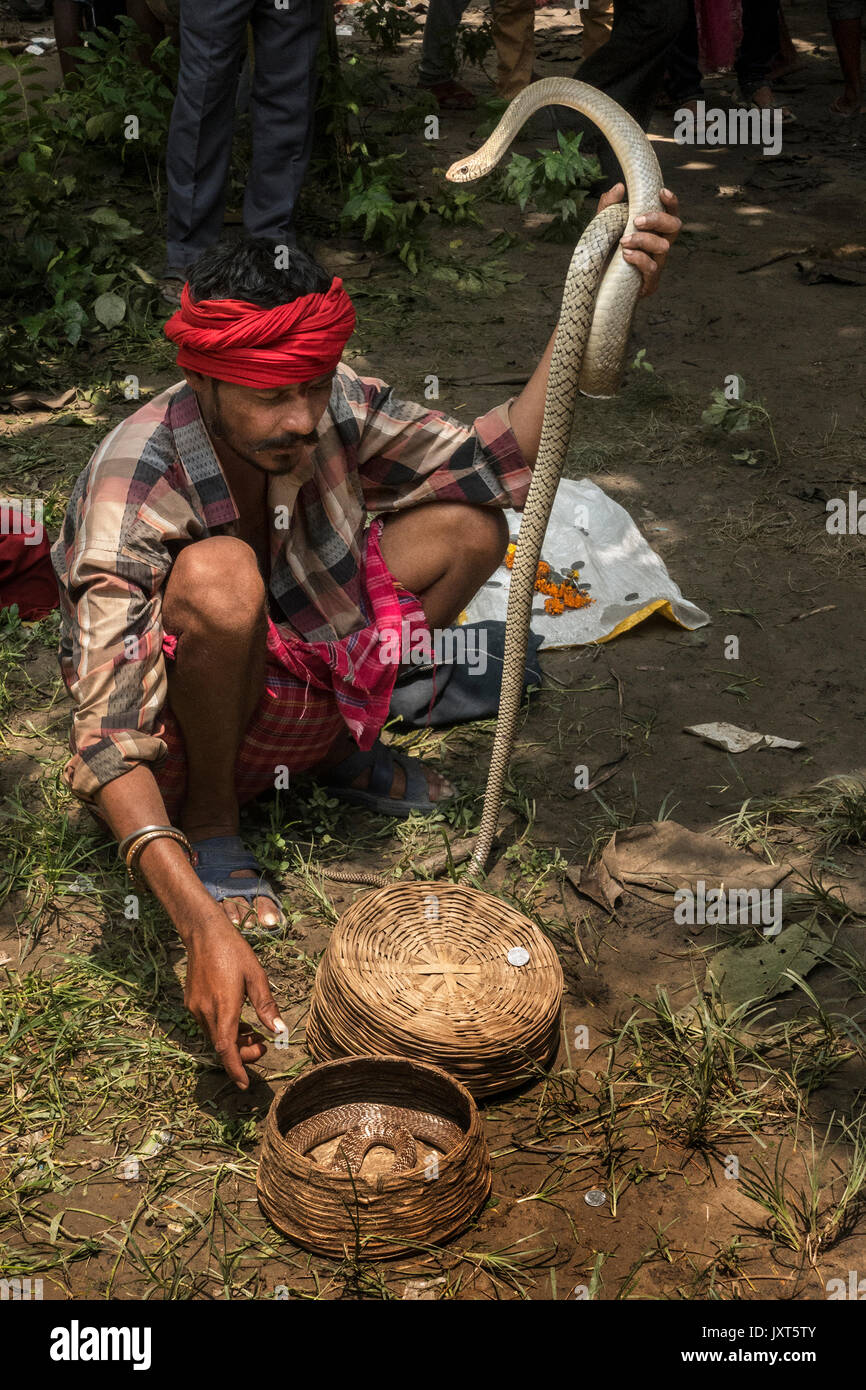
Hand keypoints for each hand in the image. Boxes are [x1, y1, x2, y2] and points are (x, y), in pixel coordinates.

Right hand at [183, 911, 283, 1087]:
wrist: (204, 933)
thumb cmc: (234, 951)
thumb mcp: (256, 976)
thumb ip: (267, 1006)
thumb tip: (280, 1032)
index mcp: (224, 1007)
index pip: (226, 1049)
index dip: (236, 1069)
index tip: (245, 1084)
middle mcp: (206, 1012)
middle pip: (222, 1046)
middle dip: (242, 1055)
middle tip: (262, 1048)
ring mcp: (196, 1008)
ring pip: (215, 1036)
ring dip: (234, 1041)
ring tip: (253, 1033)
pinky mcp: (191, 1002)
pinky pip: (209, 1025)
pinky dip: (224, 1029)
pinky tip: (238, 1020)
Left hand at [597, 184, 681, 298]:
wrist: (594, 285)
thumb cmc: (603, 253)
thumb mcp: (603, 227)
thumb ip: (609, 207)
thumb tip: (619, 187)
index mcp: (653, 231)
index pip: (670, 214)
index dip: (671, 203)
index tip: (662, 192)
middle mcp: (659, 246)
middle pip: (674, 227)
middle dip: (657, 220)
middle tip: (637, 221)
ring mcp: (657, 264)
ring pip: (663, 247)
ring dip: (644, 240)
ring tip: (623, 241)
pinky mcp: (650, 284)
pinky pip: (652, 268)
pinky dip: (639, 259)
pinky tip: (625, 255)